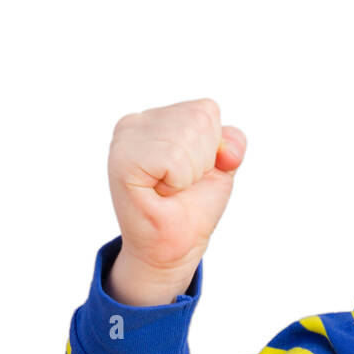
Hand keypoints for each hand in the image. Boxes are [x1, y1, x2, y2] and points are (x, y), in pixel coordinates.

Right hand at [107, 98, 246, 281]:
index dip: (213, 148)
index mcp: (158, 117)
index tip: (191, 172)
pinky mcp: (122, 159)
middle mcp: (137, 121)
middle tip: (180, 183)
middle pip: (200, 119)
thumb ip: (231, 142)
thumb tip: (226, 151)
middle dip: (203, 160)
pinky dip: (178, 180)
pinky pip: (173, 158)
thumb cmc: (193, 203)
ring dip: (190, 172)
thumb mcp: (222, 165)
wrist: (177, 242)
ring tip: (169, 187)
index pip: (207, 110)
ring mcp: (125, 137)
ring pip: (188, 135)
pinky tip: (160, 192)